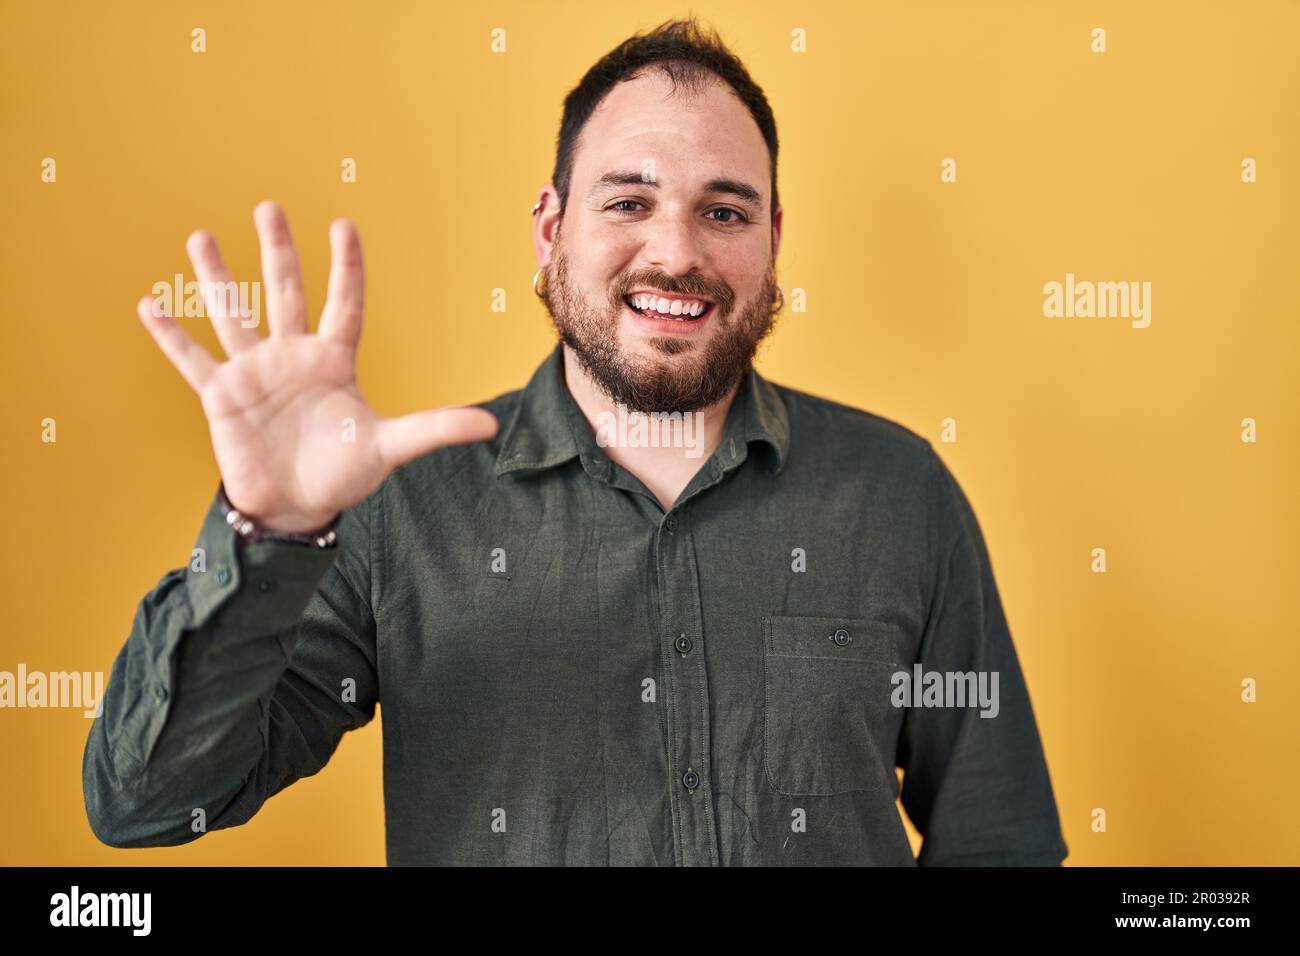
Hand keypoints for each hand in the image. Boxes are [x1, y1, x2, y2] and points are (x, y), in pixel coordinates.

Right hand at [138, 201, 497, 532]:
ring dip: (216, 278)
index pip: (344, 304)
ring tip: (201, 237)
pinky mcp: (222, 396)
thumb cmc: (343, 474)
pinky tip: (151, 303)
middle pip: (285, 292)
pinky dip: (172, 336)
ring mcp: (255, 372)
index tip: (344, 225)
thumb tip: (491, 426)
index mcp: (334, 360)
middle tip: (269, 207)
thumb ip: (436, 429)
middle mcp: (293, 356)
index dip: (346, 267)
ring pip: (233, 314)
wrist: (297, 508)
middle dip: (278, 251)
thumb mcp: (392, 448)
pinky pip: (193, 359)